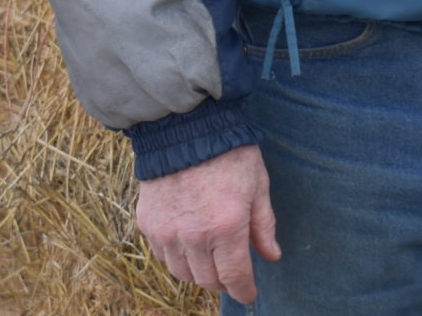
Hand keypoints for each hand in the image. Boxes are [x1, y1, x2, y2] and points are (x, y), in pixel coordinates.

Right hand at [136, 143, 278, 301]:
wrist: (185, 128)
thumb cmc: (229, 153)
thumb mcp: (257, 186)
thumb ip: (263, 225)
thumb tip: (272, 256)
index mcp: (227, 226)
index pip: (234, 276)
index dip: (244, 291)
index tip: (249, 294)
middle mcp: (195, 235)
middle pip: (208, 280)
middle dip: (223, 282)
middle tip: (231, 273)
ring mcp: (168, 232)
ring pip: (182, 273)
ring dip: (198, 272)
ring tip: (210, 258)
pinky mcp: (149, 224)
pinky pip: (162, 255)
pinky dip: (176, 256)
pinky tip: (188, 243)